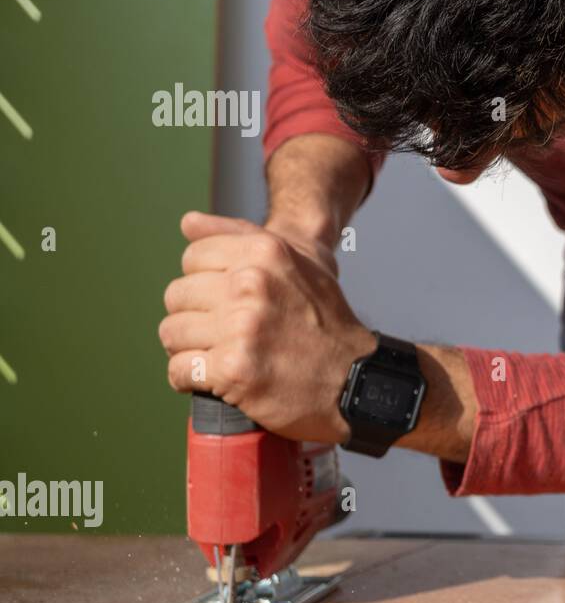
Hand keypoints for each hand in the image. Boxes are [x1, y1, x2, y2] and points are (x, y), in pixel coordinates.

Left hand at [159, 211, 375, 442]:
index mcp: (265, 252)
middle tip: (224, 334)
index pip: (192, 258)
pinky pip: (179, 370)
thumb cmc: (325, 322)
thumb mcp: (296, 262)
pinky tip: (215, 379)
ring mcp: (242, 328)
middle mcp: (251, 285)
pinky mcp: (234, 369)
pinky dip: (190, 380)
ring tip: (220, 356)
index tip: (226, 302)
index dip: (205, 284)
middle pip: (177, 296)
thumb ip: (238, 235)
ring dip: (191, 349)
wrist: (355, 379)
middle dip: (195, 317)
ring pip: (172, 333)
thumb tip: (187, 222)